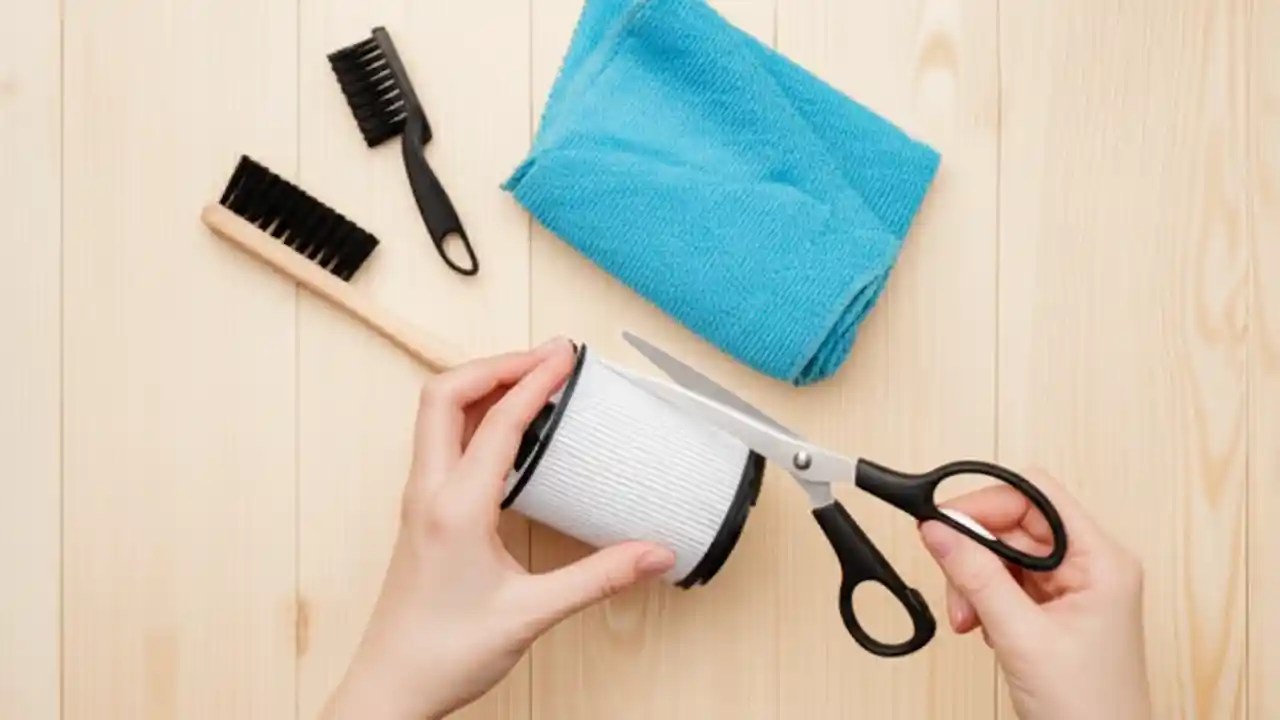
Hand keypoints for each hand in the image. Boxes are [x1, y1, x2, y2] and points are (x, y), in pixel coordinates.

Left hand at [322, 339, 675, 719]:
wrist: (391, 689)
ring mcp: (420, 500)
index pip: (498, 420)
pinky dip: (473, 416)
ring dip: (481, 385)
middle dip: (497, 364)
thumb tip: (655, 553)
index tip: (566, 357)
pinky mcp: (422, 513)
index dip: (536, 380)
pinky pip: (441, 442)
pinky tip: (506, 429)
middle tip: (546, 357)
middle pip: (446, 393)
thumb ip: (599, 577)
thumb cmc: (444, 654)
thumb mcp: (532, 614)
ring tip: (530, 378)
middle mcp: (429, 492)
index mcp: (455, 507)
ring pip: (437, 414)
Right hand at [918, 471, 1151, 719]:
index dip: (985, 503)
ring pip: (1003, 555)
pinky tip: (982, 627)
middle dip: (974, 553)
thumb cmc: (1088, 708)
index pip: (1036, 495)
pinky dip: (983, 600)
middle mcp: (1090, 565)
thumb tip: (937, 530)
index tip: (942, 523)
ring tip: (969, 620)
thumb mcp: (1021, 636)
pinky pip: (1006, 582)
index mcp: (1101, 560)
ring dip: (974, 582)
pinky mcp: (1054, 608)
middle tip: (954, 587)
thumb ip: (976, 577)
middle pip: (1014, 524)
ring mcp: (1072, 587)